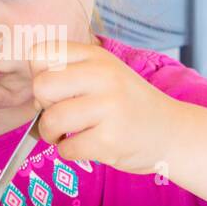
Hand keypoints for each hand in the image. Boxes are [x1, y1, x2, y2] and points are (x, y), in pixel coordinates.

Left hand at [29, 41, 184, 173]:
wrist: (172, 131)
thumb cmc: (128, 104)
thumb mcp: (105, 73)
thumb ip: (70, 72)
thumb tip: (34, 95)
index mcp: (97, 56)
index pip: (40, 53)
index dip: (40, 75)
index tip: (56, 90)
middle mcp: (104, 76)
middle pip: (41, 86)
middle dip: (42, 107)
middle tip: (60, 114)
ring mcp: (109, 108)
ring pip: (50, 121)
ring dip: (51, 134)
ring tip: (68, 134)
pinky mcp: (110, 140)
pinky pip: (66, 149)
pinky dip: (69, 152)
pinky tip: (88, 145)